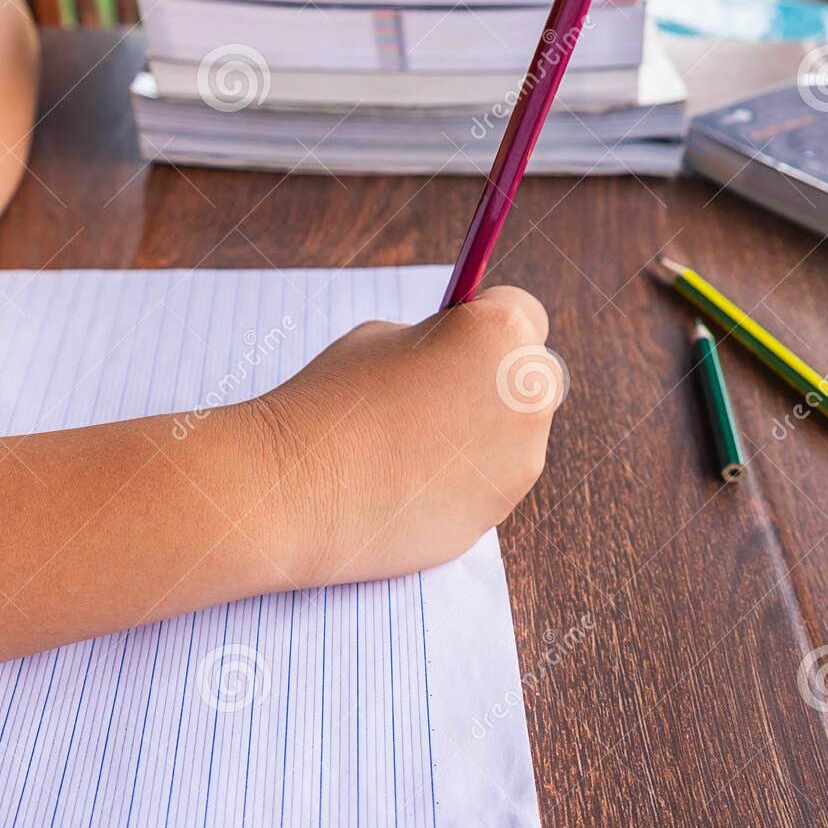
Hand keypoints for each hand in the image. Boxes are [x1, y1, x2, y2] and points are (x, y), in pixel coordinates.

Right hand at [243, 286, 562, 585]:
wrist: (295, 488)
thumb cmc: (331, 400)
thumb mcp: (382, 338)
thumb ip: (436, 345)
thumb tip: (456, 364)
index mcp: (503, 335)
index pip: (523, 312)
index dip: (486, 320)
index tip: (459, 333)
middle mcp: (529, 398)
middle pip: (532, 376)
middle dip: (497, 378)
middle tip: (439, 388)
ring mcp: (520, 464)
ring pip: (513, 439)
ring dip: (480, 434)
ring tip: (409, 444)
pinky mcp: (496, 515)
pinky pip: (485, 486)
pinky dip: (459, 483)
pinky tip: (404, 484)